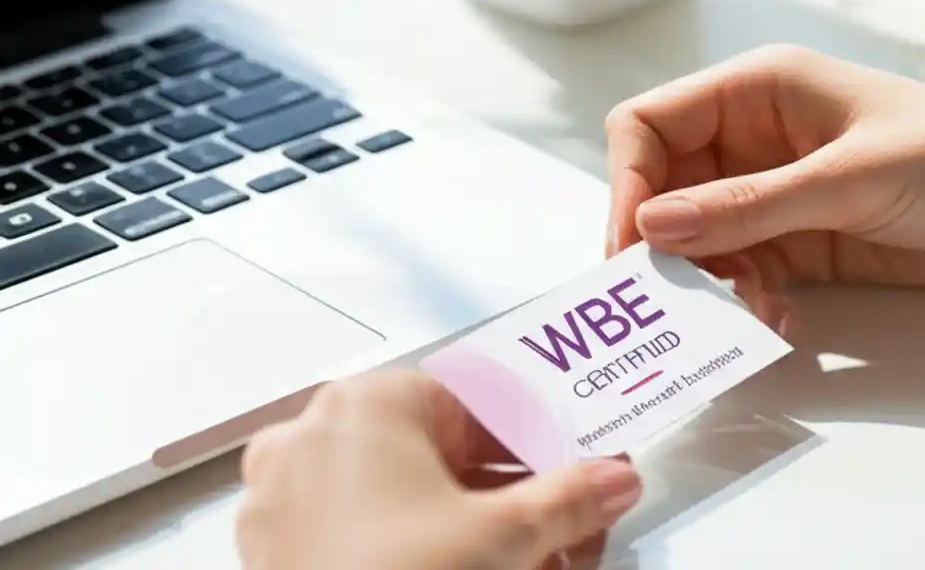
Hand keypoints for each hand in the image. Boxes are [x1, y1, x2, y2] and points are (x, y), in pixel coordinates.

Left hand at [235, 369, 641, 569]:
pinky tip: (459, 565)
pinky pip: (362, 526)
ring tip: (523, 557)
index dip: (537, 442)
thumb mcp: (507, 537)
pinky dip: (412, 540)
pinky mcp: (279, 548)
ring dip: (465, 520)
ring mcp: (286, 495)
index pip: (477, 403)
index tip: (574, 470)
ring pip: (400, 491)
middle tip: (558, 524)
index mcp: (366, 404)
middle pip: (439, 450)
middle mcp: (313, 436)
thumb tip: (614, 479)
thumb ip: (570, 498)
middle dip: (505, 491)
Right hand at [605, 45, 924, 305]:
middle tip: (667, 302)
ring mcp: (779, 193)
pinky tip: (777, 322)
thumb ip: (746, 205)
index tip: (634, 249)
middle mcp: (755, 139)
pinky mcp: (805, 242)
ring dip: (707, 282)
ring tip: (739, 314)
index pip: (649, 127)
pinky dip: (746, 301)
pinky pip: (745, 273)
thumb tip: (650, 226)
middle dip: (661, 244)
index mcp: (757, 91)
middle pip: (665, 190)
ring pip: (701, 240)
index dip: (628, 185)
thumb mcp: (846, 179)